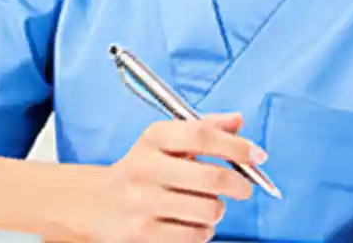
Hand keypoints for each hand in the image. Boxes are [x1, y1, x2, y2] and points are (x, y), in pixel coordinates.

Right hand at [84, 112, 262, 242]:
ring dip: (217, 210)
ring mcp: (143, 203)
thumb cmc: (141, 170)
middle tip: (244, 187)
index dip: (236, 145)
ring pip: (210, 210)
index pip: (201, 134)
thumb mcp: (164, 142)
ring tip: (204, 206)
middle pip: (212, 178)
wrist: (95, 204)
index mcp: (152, 138)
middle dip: (240, 185)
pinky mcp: (144, 233)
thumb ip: (202, 129)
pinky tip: (189, 222)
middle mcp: (145, 167)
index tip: (257, 155)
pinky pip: (196, 235)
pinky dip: (202, 231)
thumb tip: (238, 121)